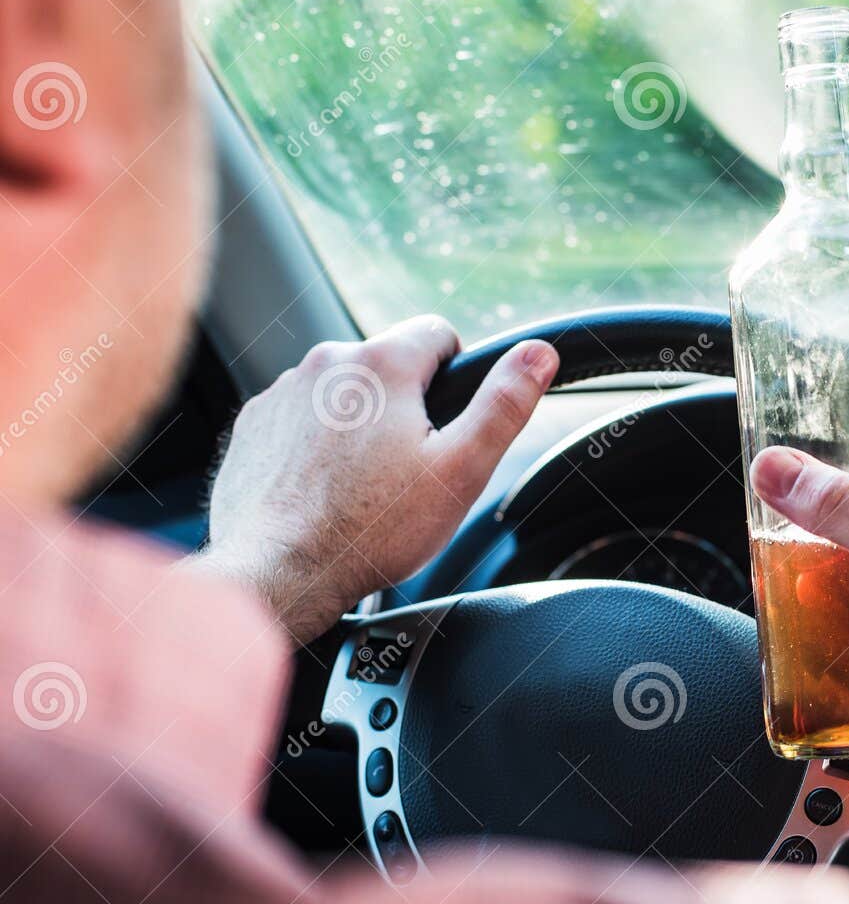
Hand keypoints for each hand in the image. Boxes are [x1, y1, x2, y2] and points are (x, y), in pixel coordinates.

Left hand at [195, 316, 558, 643]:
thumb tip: (538, 354)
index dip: (457, 375)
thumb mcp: (461, 469)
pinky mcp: (256, 425)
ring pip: (344, 393)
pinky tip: (328, 490)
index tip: (450, 423)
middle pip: (389, 366)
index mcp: (382, 364)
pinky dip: (319, 445)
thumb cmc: (372, 529)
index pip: (438, 332)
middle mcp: (325, 363)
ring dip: (360, 425)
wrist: (280, 571)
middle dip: (407, 407)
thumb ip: (503, 404)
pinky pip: (303, 420)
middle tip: (412, 469)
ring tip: (366, 486)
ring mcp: (284, 393)